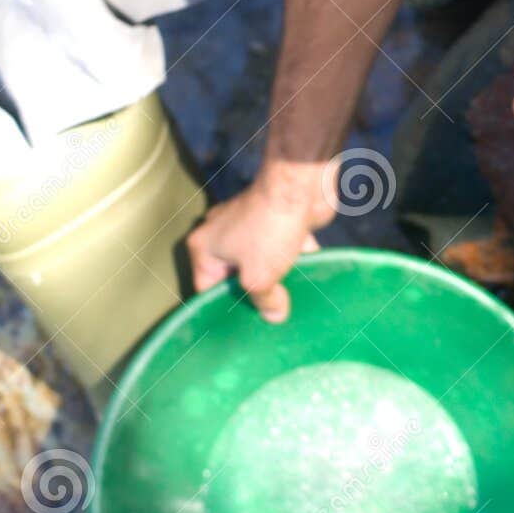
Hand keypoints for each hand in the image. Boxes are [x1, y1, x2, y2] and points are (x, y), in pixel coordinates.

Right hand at [186, 166, 332, 322]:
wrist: (299, 184)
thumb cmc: (268, 229)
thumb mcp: (259, 276)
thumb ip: (263, 301)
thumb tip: (274, 316)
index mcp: (204, 247)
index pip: (205, 289)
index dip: (224, 309)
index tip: (242, 328)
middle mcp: (220, 234)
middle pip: (235, 277)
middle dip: (254, 293)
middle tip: (270, 316)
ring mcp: (248, 225)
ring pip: (260, 263)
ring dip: (277, 277)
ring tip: (292, 300)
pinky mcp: (274, 220)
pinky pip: (280, 248)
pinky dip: (293, 258)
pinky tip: (309, 275)